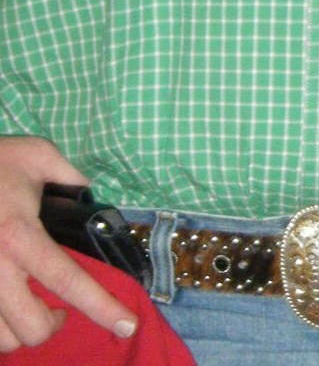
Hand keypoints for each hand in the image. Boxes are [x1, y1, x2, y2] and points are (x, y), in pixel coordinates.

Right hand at [0, 136, 136, 350]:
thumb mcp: (38, 156)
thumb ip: (70, 177)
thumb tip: (90, 194)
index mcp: (19, 235)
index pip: (66, 280)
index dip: (100, 305)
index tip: (128, 324)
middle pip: (31, 327)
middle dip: (54, 324)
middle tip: (61, 307)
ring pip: (2, 339)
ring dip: (23, 330)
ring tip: (33, 308)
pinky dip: (0, 328)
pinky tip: (8, 307)